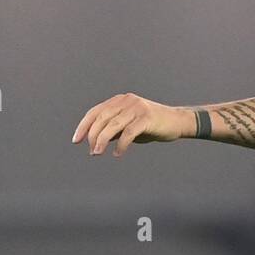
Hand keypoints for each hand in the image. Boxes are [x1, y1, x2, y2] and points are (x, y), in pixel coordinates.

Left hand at [72, 94, 192, 156]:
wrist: (177, 122)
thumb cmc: (153, 126)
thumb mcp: (130, 126)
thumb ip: (115, 130)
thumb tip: (97, 140)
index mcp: (119, 101)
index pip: (95, 112)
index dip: (84, 126)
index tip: (76, 140)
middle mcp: (125, 101)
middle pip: (102, 118)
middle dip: (93, 135)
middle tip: (91, 151)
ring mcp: (136, 108)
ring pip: (113, 125)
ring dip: (102, 140)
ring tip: (98, 153)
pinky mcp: (146, 117)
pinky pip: (129, 132)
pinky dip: (121, 144)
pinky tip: (117, 153)